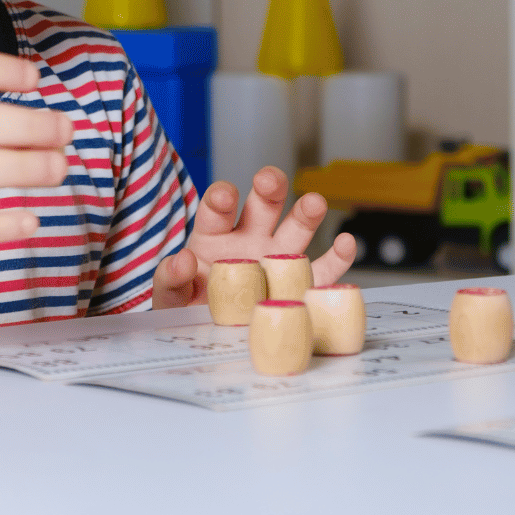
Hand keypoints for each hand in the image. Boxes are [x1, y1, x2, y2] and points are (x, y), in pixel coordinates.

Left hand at [151, 166, 356, 308]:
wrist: (211, 334)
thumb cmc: (188, 306)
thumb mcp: (169, 296)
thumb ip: (170, 279)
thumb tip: (181, 260)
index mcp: (214, 236)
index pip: (217, 210)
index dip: (221, 199)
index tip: (224, 197)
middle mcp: (249, 238)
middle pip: (261, 205)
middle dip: (268, 188)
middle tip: (269, 181)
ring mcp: (276, 258)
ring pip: (295, 228)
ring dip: (306, 212)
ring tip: (314, 202)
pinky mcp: (298, 283)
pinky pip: (322, 267)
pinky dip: (337, 256)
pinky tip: (346, 243)